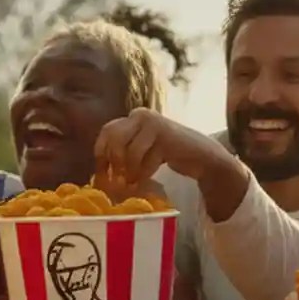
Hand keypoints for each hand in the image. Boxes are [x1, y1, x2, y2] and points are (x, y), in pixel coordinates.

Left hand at [95, 108, 236, 185]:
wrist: (200, 155)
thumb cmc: (166, 154)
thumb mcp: (140, 150)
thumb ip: (122, 154)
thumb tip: (98, 175)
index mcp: (131, 117)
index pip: (107, 132)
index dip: (101, 155)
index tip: (101, 176)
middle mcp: (141, 116)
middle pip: (114, 138)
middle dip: (114, 162)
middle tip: (117, 181)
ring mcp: (154, 125)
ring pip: (130, 152)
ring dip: (131, 172)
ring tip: (133, 183)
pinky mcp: (166, 137)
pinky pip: (147, 160)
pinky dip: (144, 174)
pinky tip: (146, 180)